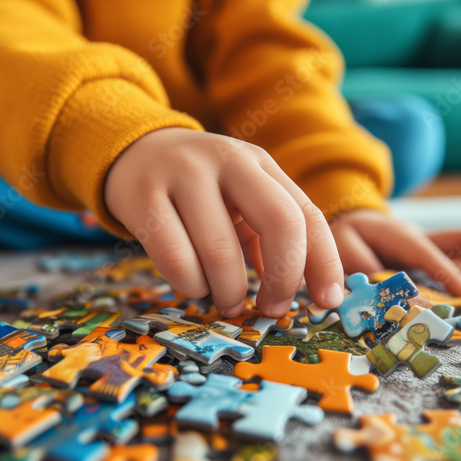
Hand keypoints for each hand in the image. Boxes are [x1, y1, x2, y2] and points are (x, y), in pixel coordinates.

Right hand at [105, 128, 343, 317]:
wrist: (133, 153)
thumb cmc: (198, 190)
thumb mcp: (240, 200)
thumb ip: (272, 237)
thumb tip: (305, 292)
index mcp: (259, 163)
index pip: (307, 215)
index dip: (324, 263)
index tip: (327, 302)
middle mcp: (227, 160)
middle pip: (280, 223)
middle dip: (283, 279)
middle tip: (271, 308)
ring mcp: (183, 174)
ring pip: (221, 253)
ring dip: (228, 292)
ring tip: (225, 299)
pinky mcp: (143, 196)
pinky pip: (176, 260)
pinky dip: (190, 286)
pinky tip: (192, 284)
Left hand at [330, 209, 460, 296]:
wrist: (347, 223)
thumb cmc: (345, 239)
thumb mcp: (344, 251)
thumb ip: (363, 271)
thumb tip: (385, 295)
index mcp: (401, 236)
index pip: (429, 255)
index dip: (449, 275)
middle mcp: (421, 238)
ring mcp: (429, 247)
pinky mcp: (431, 257)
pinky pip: (458, 262)